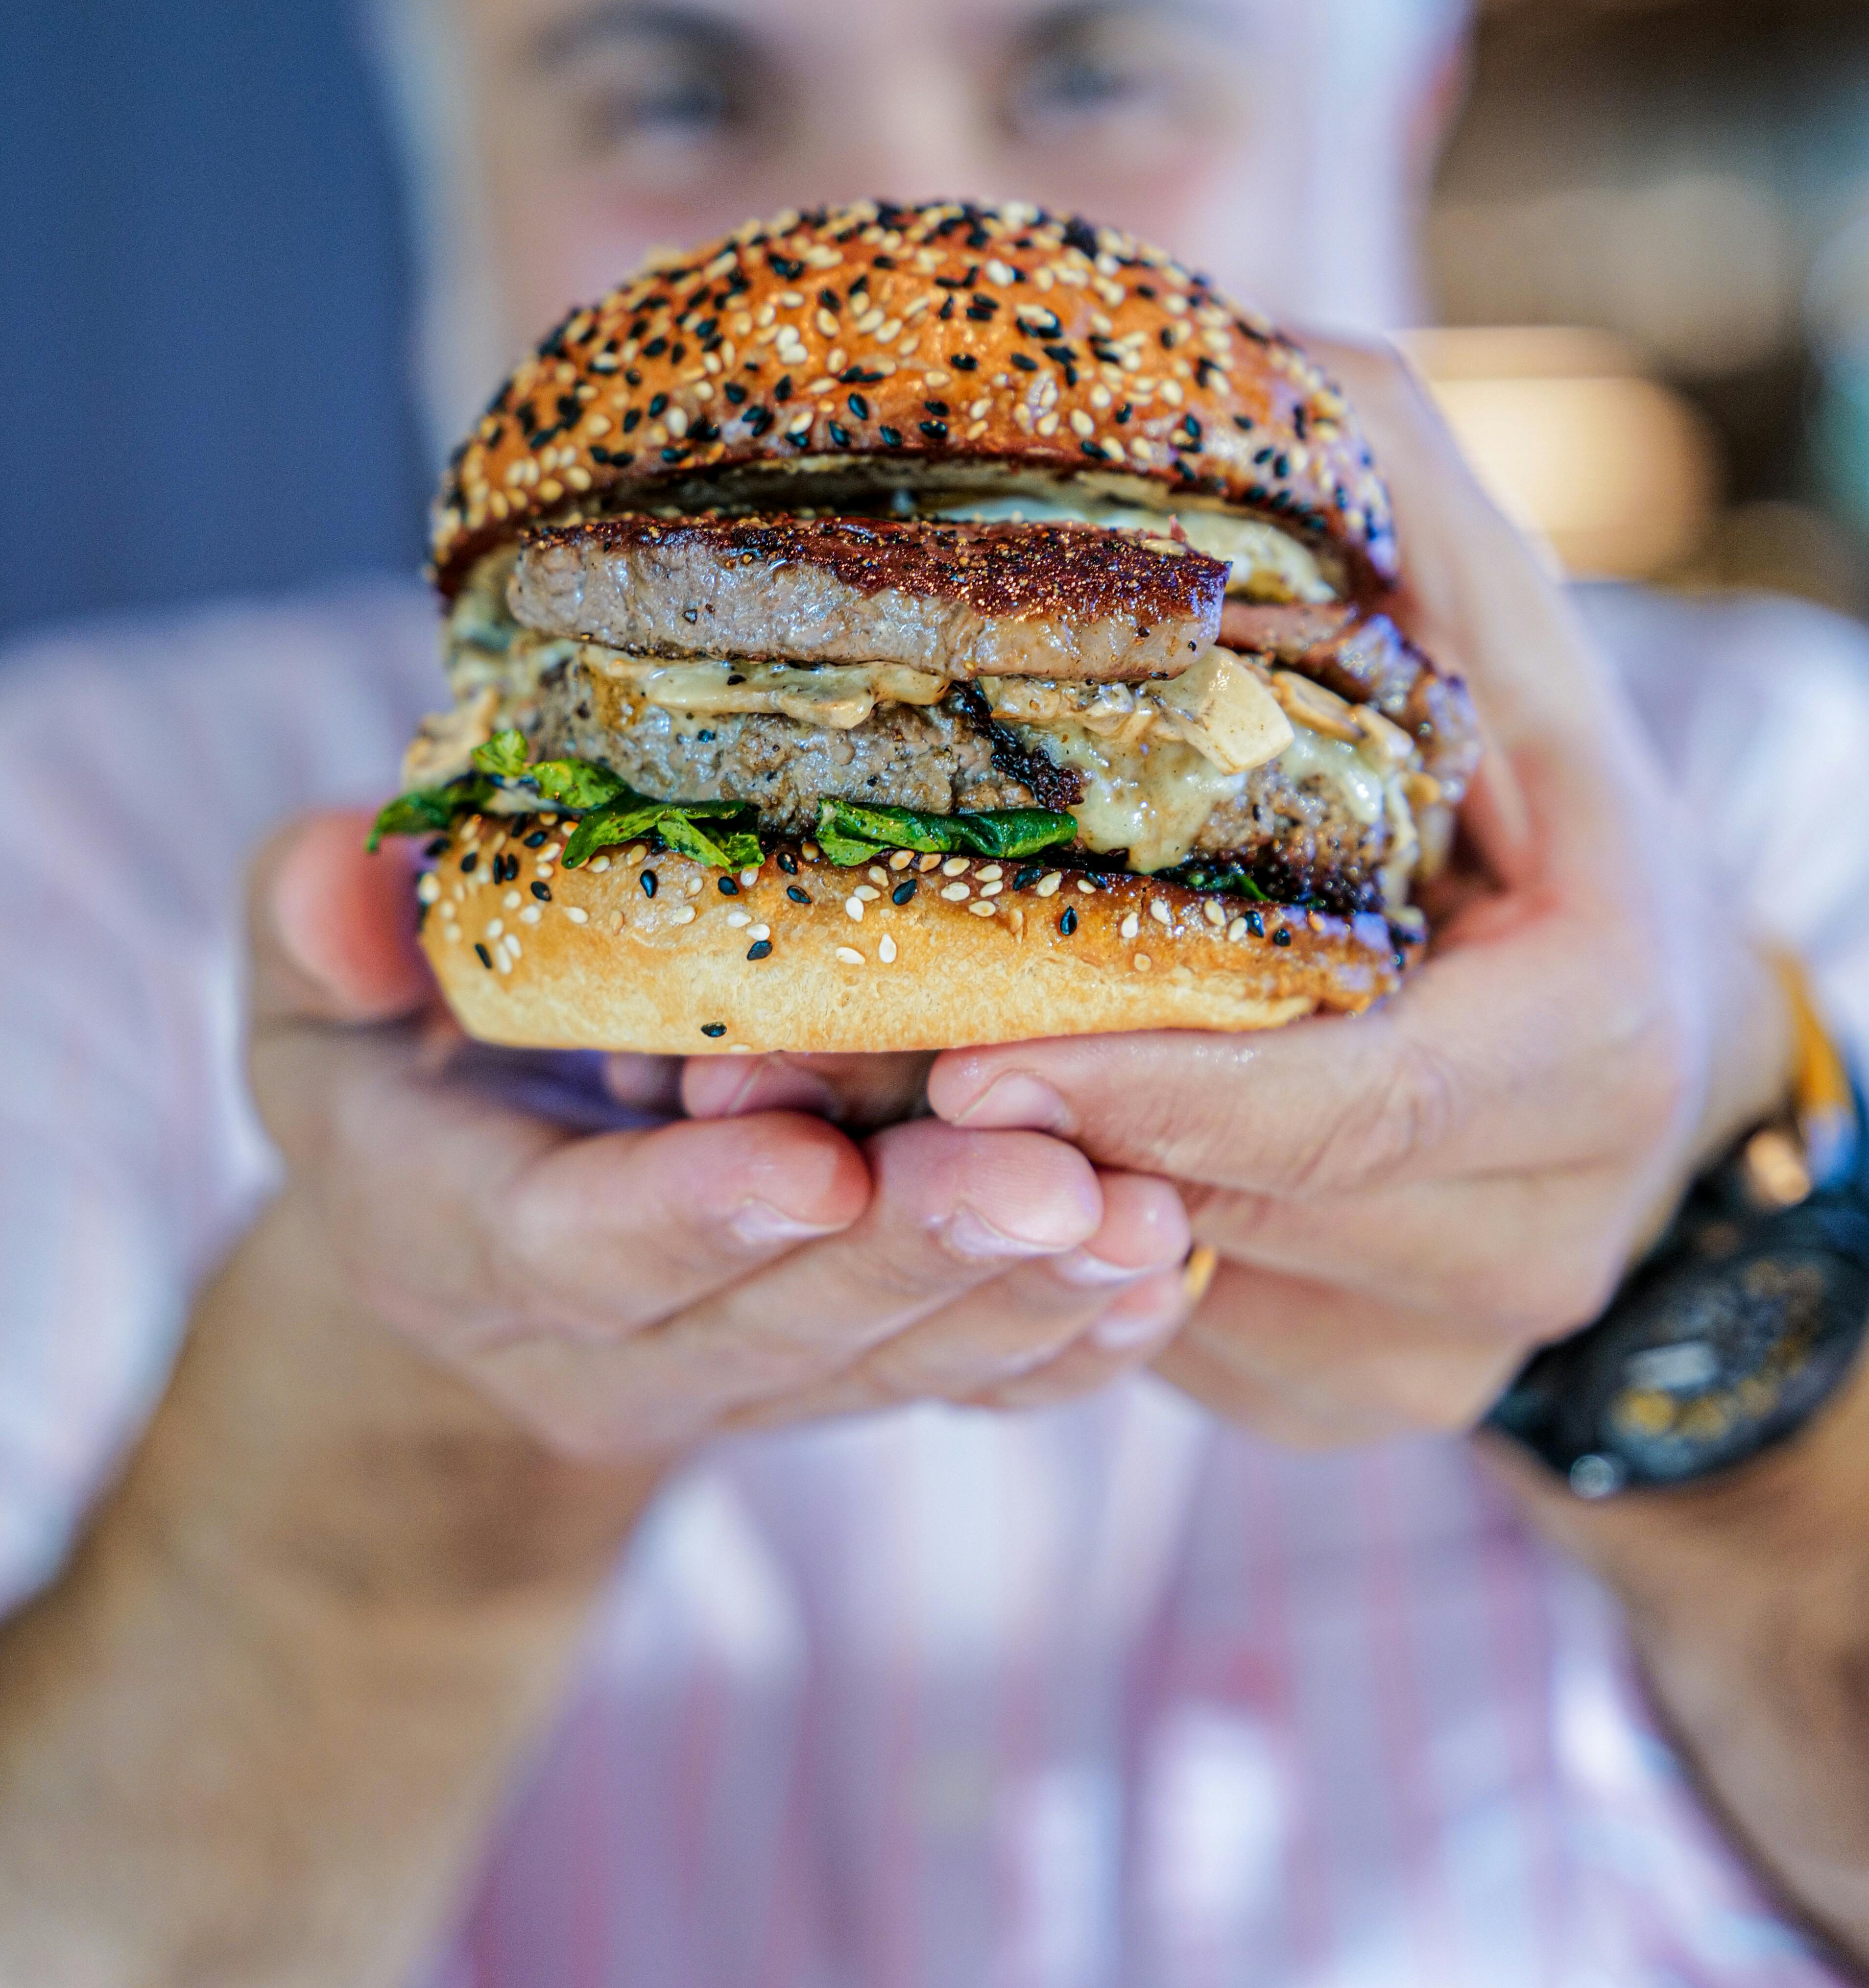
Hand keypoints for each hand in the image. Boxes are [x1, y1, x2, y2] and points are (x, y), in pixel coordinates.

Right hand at [247, 813, 1198, 1475]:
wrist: (475, 1234)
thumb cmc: (406, 1065)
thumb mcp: (322, 1000)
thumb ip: (314, 933)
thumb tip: (334, 867)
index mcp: (459, 1245)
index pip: (577, 1250)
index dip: (690, 1211)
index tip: (808, 1162)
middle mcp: (606, 1348)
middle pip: (772, 1320)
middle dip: (918, 1253)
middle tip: (1055, 1184)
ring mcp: (737, 1381)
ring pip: (891, 1363)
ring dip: (1023, 1300)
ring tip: (1148, 1222)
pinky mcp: (840, 1381)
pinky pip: (963, 1389)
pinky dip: (1065, 1348)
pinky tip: (1166, 1281)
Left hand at [923, 341, 1791, 1451]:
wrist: (1659, 1045)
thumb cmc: (1557, 813)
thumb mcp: (1523, 645)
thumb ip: (1400, 503)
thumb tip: (1231, 340)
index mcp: (1593, 1052)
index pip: (1351, 1102)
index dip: (1150, 1077)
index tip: (959, 1047)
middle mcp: (1530, 1231)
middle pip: (1228, 1207)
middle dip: (1012, 1145)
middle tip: (793, 1063)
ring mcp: (1439, 1345)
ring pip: (1167, 1292)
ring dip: (993, 1204)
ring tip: (814, 1093)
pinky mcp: (1351, 1395)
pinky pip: (1158, 1343)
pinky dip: (1036, 1259)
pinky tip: (930, 1153)